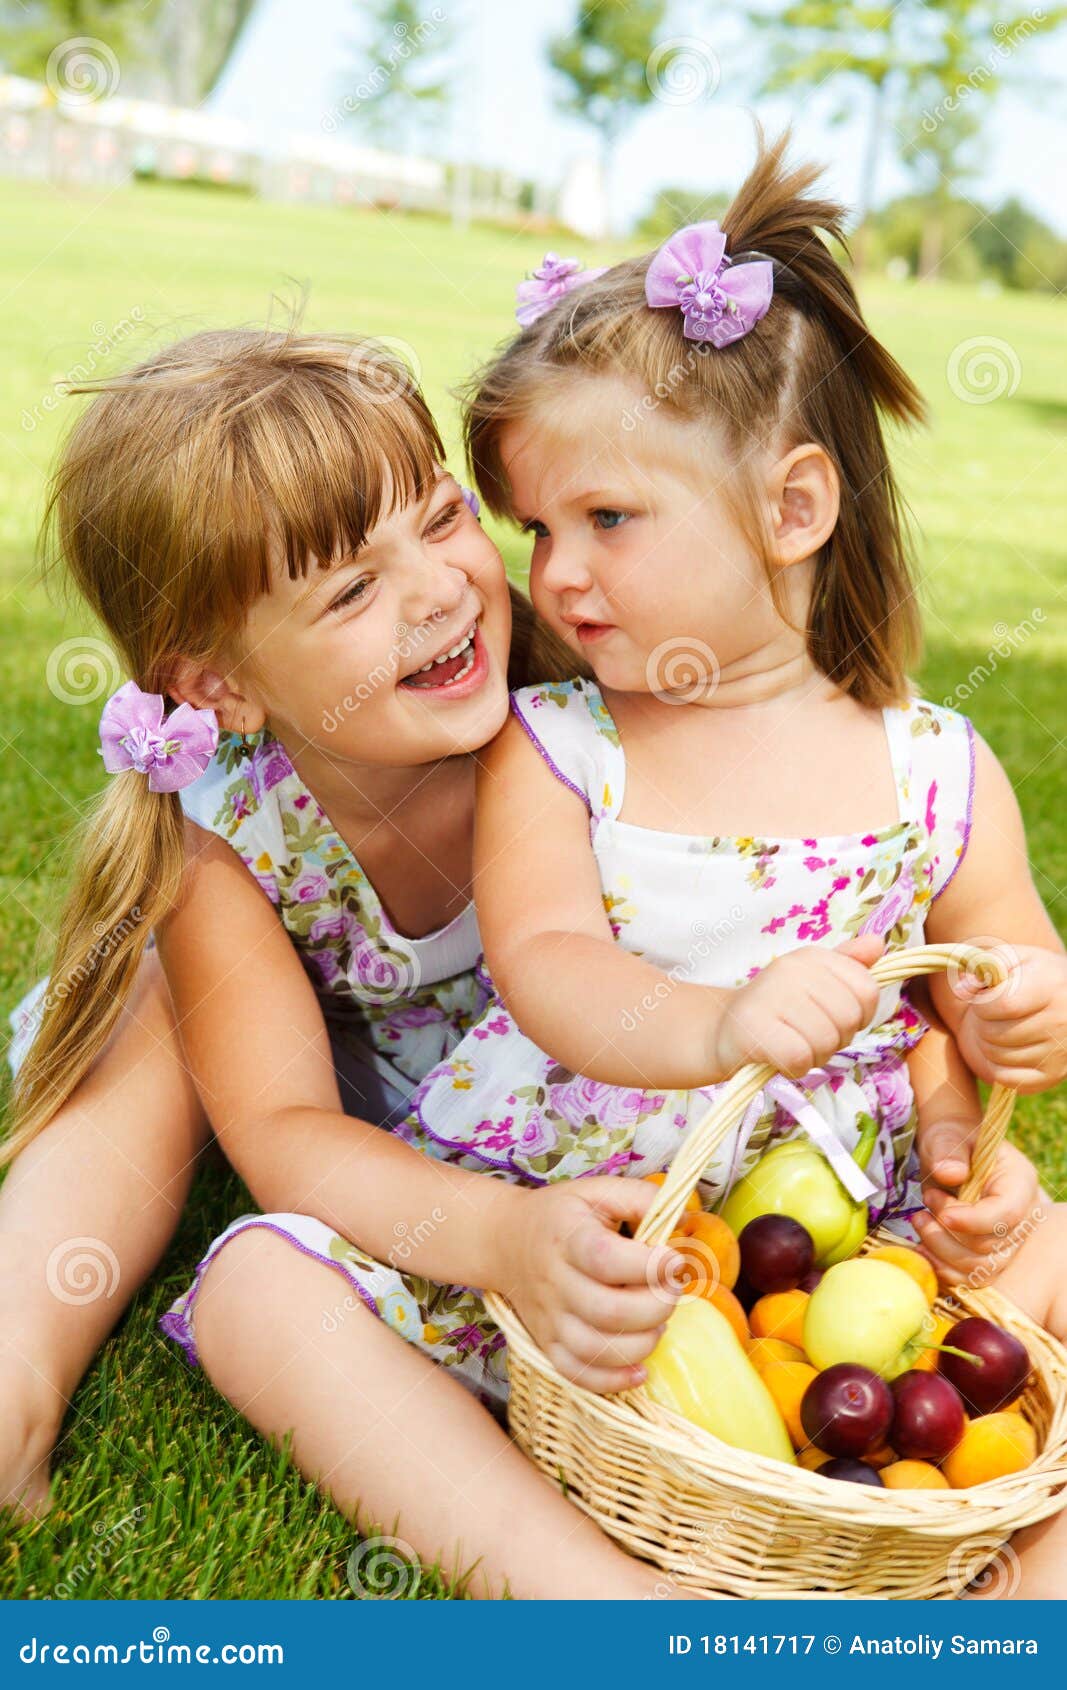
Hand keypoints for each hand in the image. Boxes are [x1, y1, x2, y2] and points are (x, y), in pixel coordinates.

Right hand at [499, 1177, 683, 1392]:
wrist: (504, 1241)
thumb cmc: (561, 1215)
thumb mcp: (596, 1191)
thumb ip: (640, 1198)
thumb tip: (685, 1216)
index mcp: (568, 1238)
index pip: (606, 1259)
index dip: (648, 1265)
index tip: (674, 1259)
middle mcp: (555, 1281)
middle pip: (608, 1311)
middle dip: (657, 1306)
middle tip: (672, 1289)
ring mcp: (550, 1318)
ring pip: (596, 1350)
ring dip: (642, 1343)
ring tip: (658, 1322)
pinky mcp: (547, 1344)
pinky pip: (577, 1374)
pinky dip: (612, 1381)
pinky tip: (640, 1369)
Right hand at [710, 934, 884, 1079]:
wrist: (721, 1032)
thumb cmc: (776, 1011)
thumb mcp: (813, 983)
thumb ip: (848, 965)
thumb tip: (877, 942)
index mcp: (811, 957)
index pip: (867, 990)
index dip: (860, 1015)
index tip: (834, 1018)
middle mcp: (791, 969)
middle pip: (849, 1018)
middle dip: (836, 1039)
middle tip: (809, 1037)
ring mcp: (770, 996)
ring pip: (826, 1040)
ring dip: (815, 1056)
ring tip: (793, 1046)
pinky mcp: (754, 1028)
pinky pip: (801, 1057)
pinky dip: (795, 1067)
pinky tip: (780, 1059)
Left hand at [914, 1123, 1042, 1287]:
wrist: (948, 1153)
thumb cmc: (950, 1140)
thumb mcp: (946, 1136)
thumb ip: (949, 1151)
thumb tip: (950, 1173)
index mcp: (1019, 1182)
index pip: (1006, 1214)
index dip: (973, 1220)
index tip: (941, 1213)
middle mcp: (1021, 1217)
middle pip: (991, 1246)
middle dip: (948, 1232)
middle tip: (923, 1207)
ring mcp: (1007, 1241)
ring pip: (980, 1267)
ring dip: (941, 1251)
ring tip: (918, 1222)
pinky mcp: (988, 1255)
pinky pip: (971, 1278)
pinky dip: (944, 1269)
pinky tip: (921, 1251)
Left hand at [952, 945, 1066, 1092]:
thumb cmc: (1034, 975)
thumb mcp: (1013, 959)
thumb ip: (984, 966)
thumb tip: (961, 990)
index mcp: (1051, 988)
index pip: (1003, 1005)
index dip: (983, 1003)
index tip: (987, 997)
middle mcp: (1061, 1022)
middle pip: (995, 1033)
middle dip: (983, 1022)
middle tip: (994, 1013)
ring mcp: (1058, 1053)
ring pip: (996, 1056)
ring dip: (987, 1042)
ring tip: (1001, 1027)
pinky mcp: (1051, 1076)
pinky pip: (1005, 1078)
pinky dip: (996, 1064)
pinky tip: (1006, 1047)